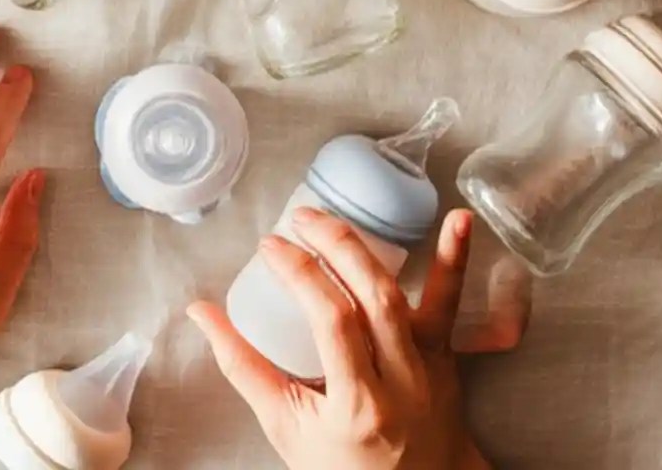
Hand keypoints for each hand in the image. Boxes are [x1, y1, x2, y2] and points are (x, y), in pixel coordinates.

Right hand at [189, 208, 527, 469]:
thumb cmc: (346, 463)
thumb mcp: (285, 425)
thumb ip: (243, 367)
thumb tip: (202, 312)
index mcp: (356, 404)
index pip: (332, 322)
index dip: (300, 275)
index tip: (271, 248)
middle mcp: (400, 383)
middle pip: (370, 300)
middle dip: (332, 248)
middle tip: (299, 220)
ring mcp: (429, 367)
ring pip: (404, 296)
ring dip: (370, 247)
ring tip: (335, 216)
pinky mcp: (446, 354)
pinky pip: (451, 303)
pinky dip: (455, 260)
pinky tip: (459, 221)